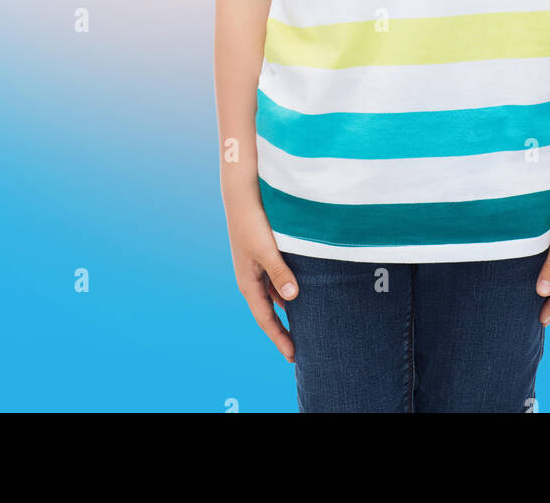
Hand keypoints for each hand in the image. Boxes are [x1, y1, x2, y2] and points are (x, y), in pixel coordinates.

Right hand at [226, 201, 299, 360]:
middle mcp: (252, 279)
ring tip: (307, 325)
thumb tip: (292, 299)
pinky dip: (290, 291)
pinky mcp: (265, 255)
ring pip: (275, 296)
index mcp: (248, 283)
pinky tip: (304, 292)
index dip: (279, 338)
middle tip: (300, 349)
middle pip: (270, 312)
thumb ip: (279, 272)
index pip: (265, 319)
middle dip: (283, 330)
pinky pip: (279, 280)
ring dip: (288, 311)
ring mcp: (258, 267)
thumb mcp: (267, 249)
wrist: (243, 193)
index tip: (293, 356)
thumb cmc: (252, 221)